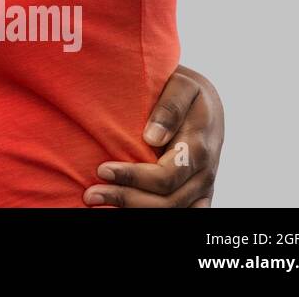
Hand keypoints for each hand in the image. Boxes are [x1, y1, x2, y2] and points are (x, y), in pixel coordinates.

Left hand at [83, 64, 223, 206]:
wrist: (207, 102)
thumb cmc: (185, 90)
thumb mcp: (182, 85)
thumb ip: (170, 107)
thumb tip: (152, 138)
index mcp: (199, 146)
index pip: (166, 175)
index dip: (134, 177)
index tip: (102, 170)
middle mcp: (205, 172)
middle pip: (168, 200)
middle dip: (127, 198)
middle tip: (91, 194)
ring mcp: (203, 186)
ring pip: (173, 211)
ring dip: (134, 209)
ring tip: (99, 203)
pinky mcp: (198, 194)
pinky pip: (181, 212)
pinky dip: (151, 212)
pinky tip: (123, 209)